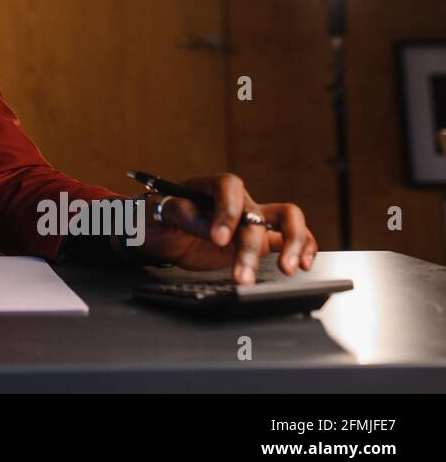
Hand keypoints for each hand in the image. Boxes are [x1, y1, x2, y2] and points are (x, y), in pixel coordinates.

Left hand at [135, 174, 318, 283]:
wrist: (161, 234)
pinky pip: (290, 238)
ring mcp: (252, 219)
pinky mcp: (260, 240)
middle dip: (251, 246)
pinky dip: (303, 248)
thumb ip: (182, 214)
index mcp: (211, 186)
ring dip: (291, 245)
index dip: (227, 211)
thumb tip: (209, 227)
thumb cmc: (158, 217)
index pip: (228, 187)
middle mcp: (238, 201)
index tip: (217, 238)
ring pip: (286, 221)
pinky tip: (301, 265)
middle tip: (242, 275)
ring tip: (287, 270)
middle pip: (256, 214)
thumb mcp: (160, 213)